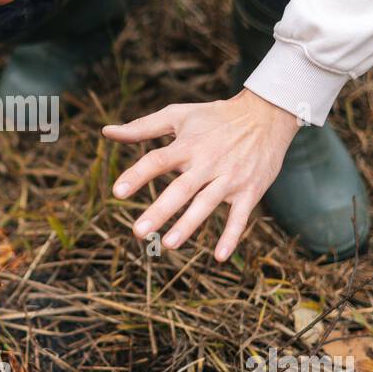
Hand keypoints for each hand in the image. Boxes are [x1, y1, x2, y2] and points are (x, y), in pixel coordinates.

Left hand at [103, 89, 301, 262]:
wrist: (266, 115)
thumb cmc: (216, 116)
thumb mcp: (178, 115)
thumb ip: (142, 127)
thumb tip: (106, 132)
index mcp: (188, 145)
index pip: (157, 160)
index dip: (138, 175)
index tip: (117, 192)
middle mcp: (208, 162)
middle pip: (180, 188)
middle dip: (160, 210)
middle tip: (138, 231)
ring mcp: (230, 178)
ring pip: (207, 203)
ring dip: (189, 225)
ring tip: (169, 244)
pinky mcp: (250, 191)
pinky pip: (240, 217)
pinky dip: (232, 236)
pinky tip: (220, 256)